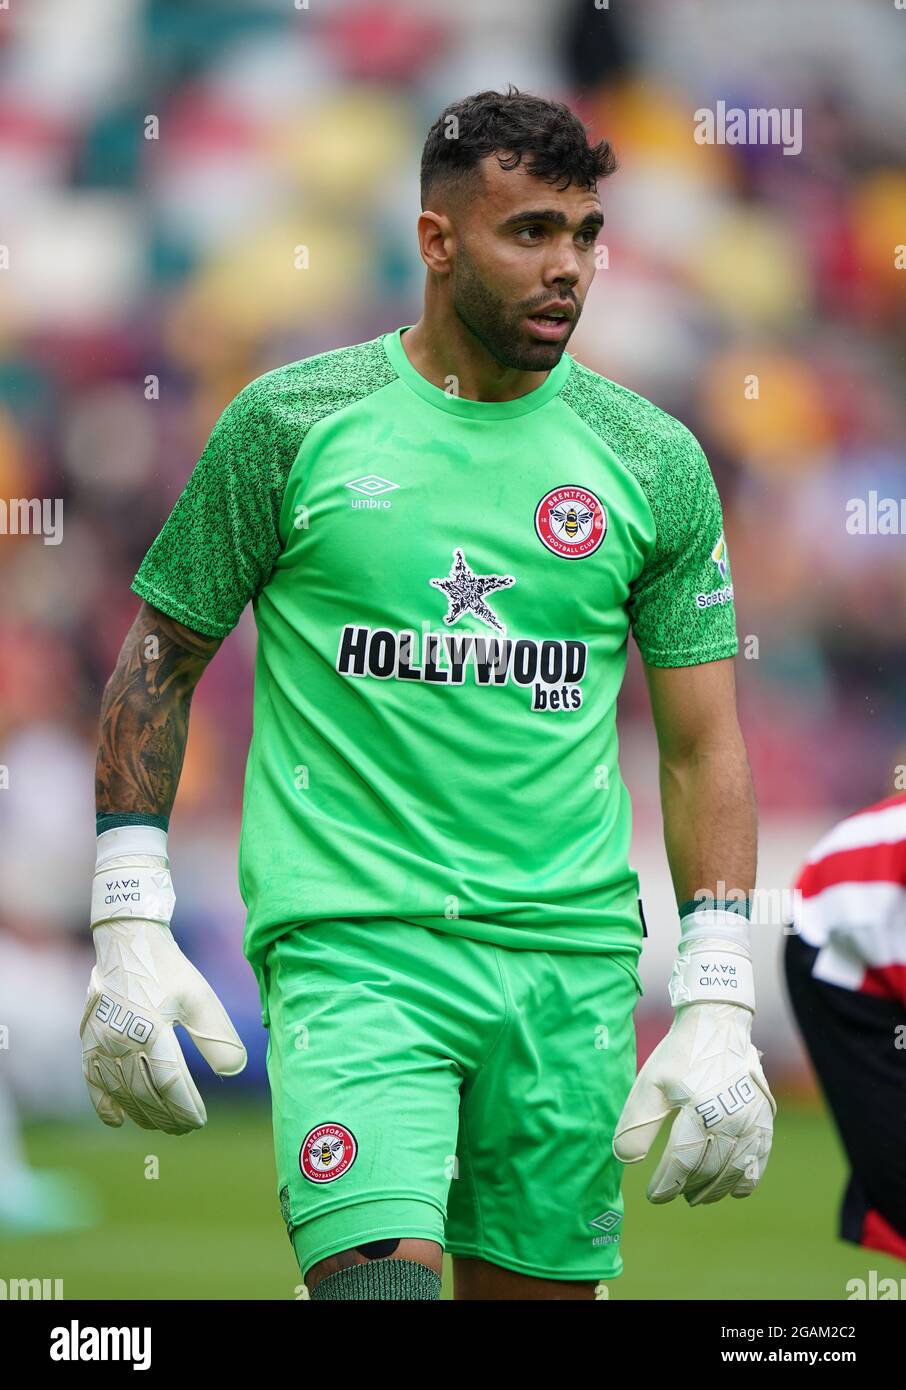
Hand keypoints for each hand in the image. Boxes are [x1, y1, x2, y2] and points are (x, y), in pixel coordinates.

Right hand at [81, 854, 245, 1134]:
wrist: (127, 942)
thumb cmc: (168, 969)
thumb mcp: (200, 998)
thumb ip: (217, 1036)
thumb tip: (235, 1071)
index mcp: (150, 1029)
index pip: (169, 1082)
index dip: (185, 1107)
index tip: (200, 1120)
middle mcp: (120, 1041)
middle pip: (144, 1094)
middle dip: (167, 1116)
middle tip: (186, 1127)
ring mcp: (100, 1044)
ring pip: (120, 1093)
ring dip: (142, 1115)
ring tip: (163, 1126)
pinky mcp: (88, 1042)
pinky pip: (92, 1082)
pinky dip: (104, 1105)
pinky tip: (117, 1121)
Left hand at [612, 944, 775, 1204]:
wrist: (719, 1025)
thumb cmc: (681, 1054)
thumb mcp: (650, 1084)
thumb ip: (637, 1123)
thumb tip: (625, 1160)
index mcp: (699, 1110)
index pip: (681, 1162)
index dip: (667, 1184)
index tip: (654, 1196)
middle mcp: (730, 1120)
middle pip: (709, 1170)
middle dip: (690, 1188)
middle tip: (677, 1196)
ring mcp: (752, 1121)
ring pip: (735, 1169)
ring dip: (716, 1189)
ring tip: (699, 1197)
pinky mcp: (764, 1118)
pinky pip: (759, 1158)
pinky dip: (747, 1178)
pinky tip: (736, 1190)